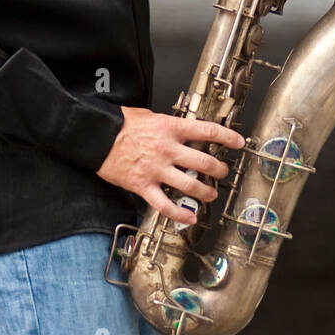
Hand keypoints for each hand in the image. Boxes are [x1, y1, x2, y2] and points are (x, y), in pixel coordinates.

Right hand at [97, 106, 245, 224]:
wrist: (95, 136)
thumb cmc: (119, 124)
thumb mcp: (149, 116)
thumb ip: (168, 125)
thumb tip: (180, 130)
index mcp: (170, 128)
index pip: (207, 131)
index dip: (227, 137)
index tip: (239, 142)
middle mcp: (167, 149)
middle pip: (204, 162)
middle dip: (219, 169)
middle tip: (223, 172)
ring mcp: (156, 169)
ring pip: (190, 185)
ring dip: (205, 192)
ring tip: (211, 194)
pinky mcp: (143, 186)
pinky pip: (165, 204)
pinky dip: (179, 214)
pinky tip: (189, 218)